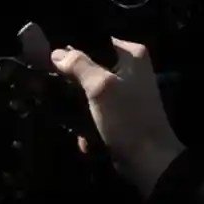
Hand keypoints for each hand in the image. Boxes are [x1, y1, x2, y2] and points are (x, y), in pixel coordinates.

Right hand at [51, 38, 184, 197]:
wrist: (150, 162)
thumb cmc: (127, 118)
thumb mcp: (101, 87)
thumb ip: (78, 65)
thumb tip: (57, 53)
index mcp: (131, 55)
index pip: (95, 41)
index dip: (73, 51)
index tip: (53, 64)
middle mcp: (131, 69)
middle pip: (90, 66)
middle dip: (73, 83)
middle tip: (54, 91)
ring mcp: (126, 93)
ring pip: (89, 91)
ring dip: (78, 107)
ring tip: (67, 117)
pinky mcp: (120, 114)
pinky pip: (95, 110)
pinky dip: (88, 122)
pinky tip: (85, 137)